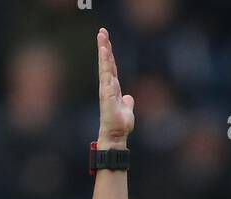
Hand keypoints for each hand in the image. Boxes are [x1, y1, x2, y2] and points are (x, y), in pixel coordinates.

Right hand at [97, 27, 134, 142]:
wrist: (116, 136)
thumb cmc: (120, 125)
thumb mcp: (127, 110)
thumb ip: (127, 102)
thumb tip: (129, 98)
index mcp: (113, 88)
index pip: (111, 68)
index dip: (109, 55)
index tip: (106, 41)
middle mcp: (108, 86)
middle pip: (107, 63)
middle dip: (104, 47)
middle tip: (102, 31)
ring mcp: (106, 88)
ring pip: (105, 65)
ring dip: (103, 50)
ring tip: (102, 36)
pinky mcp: (106, 92)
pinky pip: (106, 74)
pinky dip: (104, 62)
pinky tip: (103, 51)